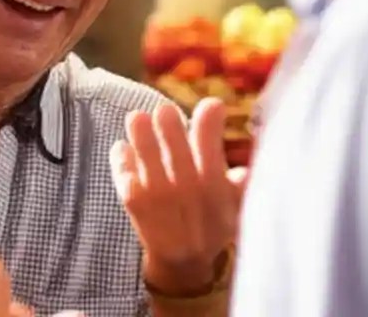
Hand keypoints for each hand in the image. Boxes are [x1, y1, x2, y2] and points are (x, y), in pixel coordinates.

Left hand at [113, 98, 249, 295]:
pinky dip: (120, 158)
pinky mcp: (134, 202)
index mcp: (212, 185)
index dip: (211, 120)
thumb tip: (246, 170)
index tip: (213, 105)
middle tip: (165, 111)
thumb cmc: (211, 224)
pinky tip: (120, 147)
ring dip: (140, 133)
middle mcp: (185, 189)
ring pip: (146, 155)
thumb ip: (239, 185)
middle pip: (175, 147)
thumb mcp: (233, 208)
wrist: (182, 263)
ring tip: (136, 118)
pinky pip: (124, 173)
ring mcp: (157, 195)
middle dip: (169, 123)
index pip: (211, 146)